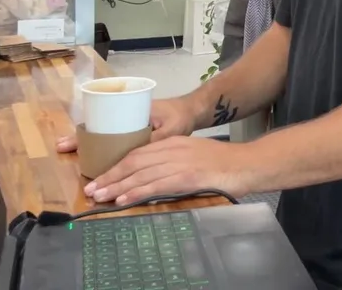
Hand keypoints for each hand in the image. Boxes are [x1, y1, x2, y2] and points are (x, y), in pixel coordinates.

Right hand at [57, 96, 197, 152]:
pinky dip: (101, 146)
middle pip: (96, 127)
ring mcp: (128, 123)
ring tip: (67, 151)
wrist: (192, 111)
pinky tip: (91, 157)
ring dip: (87, 144)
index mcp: (130, 110)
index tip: (67, 143)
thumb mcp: (170, 130)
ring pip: (102, 134)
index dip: (82, 135)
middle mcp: (125, 115)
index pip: (100, 122)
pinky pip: (113, 139)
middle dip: (79, 138)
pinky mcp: (133, 131)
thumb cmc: (180, 117)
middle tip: (60, 147)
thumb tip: (132, 156)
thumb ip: (153, 141)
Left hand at [83, 136, 251, 204]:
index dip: (116, 166)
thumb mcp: (195, 155)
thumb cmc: (225, 163)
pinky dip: (137, 192)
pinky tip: (124, 199)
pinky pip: (157, 185)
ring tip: (100, 197)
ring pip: (141, 174)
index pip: (137, 153)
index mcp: (174, 143)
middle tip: (91, 190)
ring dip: (117, 186)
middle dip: (110, 176)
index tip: (99, 178)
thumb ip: (174, 162)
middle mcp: (174, 149)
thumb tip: (153, 177)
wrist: (250, 163)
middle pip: (134, 162)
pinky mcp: (188, 176)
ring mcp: (181, 163)